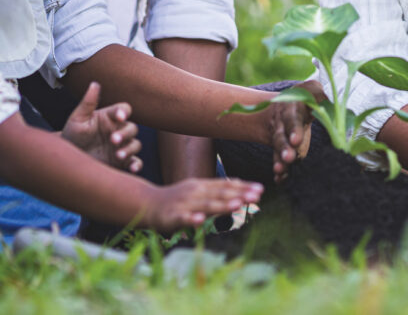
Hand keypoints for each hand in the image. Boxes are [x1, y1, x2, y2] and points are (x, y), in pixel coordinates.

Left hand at [60, 82, 141, 172]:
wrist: (68, 159)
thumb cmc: (72, 135)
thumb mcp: (77, 119)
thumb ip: (87, 103)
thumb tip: (94, 83)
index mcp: (109, 117)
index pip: (123, 109)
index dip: (123, 111)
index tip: (119, 116)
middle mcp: (118, 130)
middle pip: (132, 128)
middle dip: (125, 133)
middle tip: (113, 140)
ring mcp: (121, 146)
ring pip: (135, 144)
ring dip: (129, 149)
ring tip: (118, 155)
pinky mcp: (122, 162)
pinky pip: (135, 162)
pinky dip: (136, 165)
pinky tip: (132, 169)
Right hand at [142, 178, 262, 231]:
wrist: (147, 204)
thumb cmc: (177, 200)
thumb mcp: (198, 191)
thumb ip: (218, 190)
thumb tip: (242, 187)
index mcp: (202, 186)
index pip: (226, 185)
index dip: (243, 187)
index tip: (261, 189)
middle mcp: (195, 192)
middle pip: (220, 193)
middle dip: (239, 194)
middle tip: (256, 195)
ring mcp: (184, 204)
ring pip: (205, 205)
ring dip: (222, 204)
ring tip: (237, 204)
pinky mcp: (172, 216)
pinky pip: (183, 218)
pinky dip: (191, 219)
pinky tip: (200, 221)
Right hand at [263, 79, 322, 183]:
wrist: (281, 106)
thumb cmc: (303, 98)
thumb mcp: (310, 89)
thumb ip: (319, 94)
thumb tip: (330, 105)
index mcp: (291, 109)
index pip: (292, 119)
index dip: (294, 129)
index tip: (296, 141)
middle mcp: (282, 124)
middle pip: (281, 136)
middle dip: (284, 148)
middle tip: (289, 159)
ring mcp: (280, 138)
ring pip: (278, 150)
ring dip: (279, 161)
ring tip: (281, 171)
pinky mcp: (281, 150)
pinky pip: (278, 161)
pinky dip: (279, 172)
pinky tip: (280, 180)